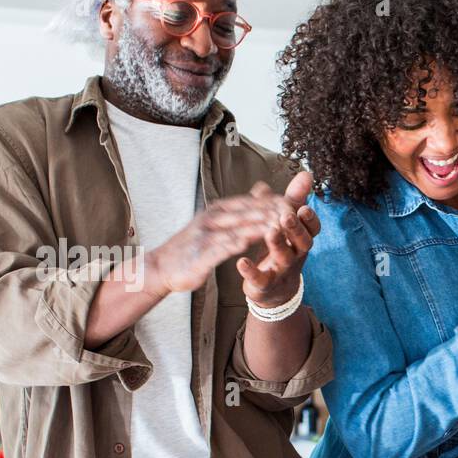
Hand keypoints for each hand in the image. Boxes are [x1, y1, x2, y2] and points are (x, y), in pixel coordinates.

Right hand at [145, 177, 301, 296]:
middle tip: (293, 211)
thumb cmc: (195, 245)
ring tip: (277, 226)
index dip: (271, 201)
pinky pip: (217, 250)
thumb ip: (242, 209)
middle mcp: (211, 220)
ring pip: (234, 230)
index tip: (294, 200)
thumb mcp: (218, 223)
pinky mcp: (199, 256)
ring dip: (256, 227)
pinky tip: (245, 245)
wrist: (164, 267)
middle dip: (269, 211)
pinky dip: (231, 246)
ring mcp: (204, 237)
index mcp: (218, 211)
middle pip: (244, 213)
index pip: (249, 203)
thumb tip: (263, 189)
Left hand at [237, 171, 320, 306]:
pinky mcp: (266, 284)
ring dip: (278, 244)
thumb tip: (306, 174)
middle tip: (287, 216)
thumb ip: (293, 200)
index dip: (310, 219)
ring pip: (284, 257)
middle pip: (302, 242)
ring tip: (270, 232)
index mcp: (301, 239)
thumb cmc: (282, 249)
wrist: (275, 290)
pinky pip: (261, 279)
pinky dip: (251, 271)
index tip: (303, 208)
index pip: (312, 228)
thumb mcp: (288, 224)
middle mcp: (296, 254)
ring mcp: (282, 270)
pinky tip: (241, 262)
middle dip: (295, 228)